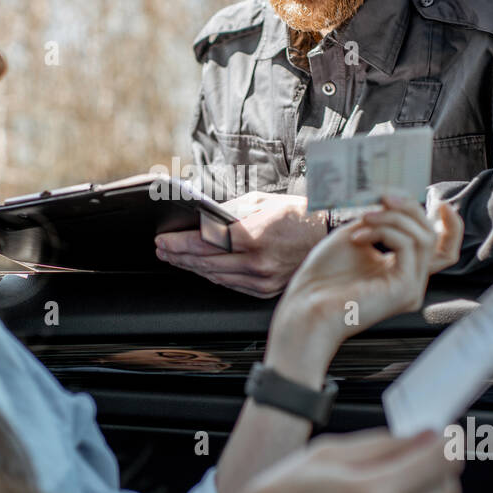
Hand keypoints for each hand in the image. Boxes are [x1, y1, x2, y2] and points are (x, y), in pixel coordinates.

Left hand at [154, 191, 326, 297]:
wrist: (329, 234)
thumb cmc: (297, 214)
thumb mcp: (260, 202)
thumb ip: (228, 212)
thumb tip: (201, 218)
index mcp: (254, 236)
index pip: (205, 242)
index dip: (179, 243)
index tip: (163, 240)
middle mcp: (257, 262)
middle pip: (205, 261)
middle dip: (179, 255)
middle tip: (162, 249)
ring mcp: (262, 279)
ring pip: (216, 276)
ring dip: (192, 267)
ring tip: (175, 258)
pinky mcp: (267, 289)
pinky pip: (231, 284)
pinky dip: (213, 276)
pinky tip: (201, 269)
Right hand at [173, 428, 462, 492]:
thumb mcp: (323, 455)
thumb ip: (381, 443)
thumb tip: (422, 434)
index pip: (439, 462)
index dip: (448, 441)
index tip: (446, 432)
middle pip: (447, 490)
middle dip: (440, 467)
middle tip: (420, 452)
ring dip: (429, 492)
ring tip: (396, 480)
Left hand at [263, 196, 463, 384]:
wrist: (306, 305)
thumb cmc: (323, 277)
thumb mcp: (356, 236)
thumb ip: (380, 221)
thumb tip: (394, 200)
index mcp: (402, 272)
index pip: (443, 250)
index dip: (451, 226)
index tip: (441, 203)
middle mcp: (412, 282)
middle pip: (432, 236)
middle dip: (410, 208)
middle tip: (383, 196)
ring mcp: (411, 288)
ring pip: (424, 238)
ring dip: (394, 217)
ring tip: (364, 216)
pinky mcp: (405, 289)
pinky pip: (409, 246)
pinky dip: (385, 231)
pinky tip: (359, 236)